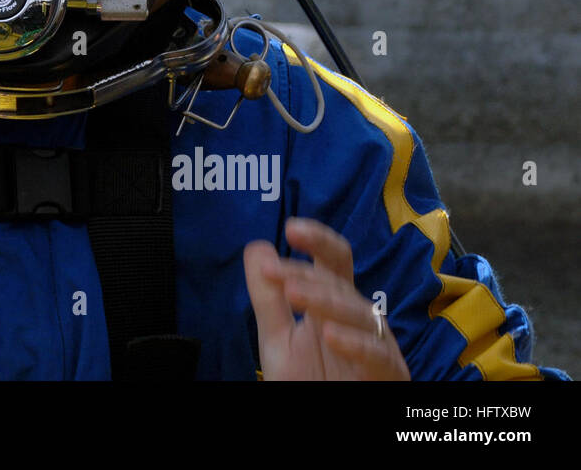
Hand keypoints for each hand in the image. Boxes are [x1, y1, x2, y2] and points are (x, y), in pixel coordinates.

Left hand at [244, 217, 409, 380]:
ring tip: (293, 295)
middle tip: (274, 274)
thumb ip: (267, 296)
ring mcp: (377, 345)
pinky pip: (378, 355)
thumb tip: (257, 246)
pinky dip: (356, 344)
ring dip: (325, 301)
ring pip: (358, 314)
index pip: (333, 261)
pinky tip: (331, 335)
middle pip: (340, 284)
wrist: (326, 419)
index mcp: (333, 303)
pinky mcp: (389, 374)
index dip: (317, 240)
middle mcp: (358, 318)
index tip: (290, 228)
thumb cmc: (307, 380)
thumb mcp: (278, 338)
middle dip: (305, 275)